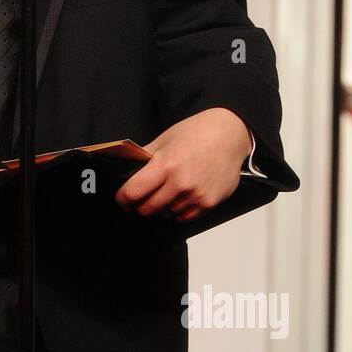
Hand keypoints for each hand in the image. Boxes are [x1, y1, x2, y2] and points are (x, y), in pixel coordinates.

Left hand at [114, 108, 252, 222]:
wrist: (229, 135)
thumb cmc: (197, 133)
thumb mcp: (164, 140)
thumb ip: (144, 159)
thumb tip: (127, 173)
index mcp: (165, 165)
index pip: (133, 192)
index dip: (123, 198)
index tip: (122, 199)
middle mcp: (180, 183)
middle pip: (147, 209)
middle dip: (139, 205)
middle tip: (140, 200)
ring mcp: (196, 195)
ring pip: (166, 215)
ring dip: (161, 208)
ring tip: (164, 194)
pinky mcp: (209, 203)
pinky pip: (184, 217)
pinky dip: (178, 212)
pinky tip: (178, 199)